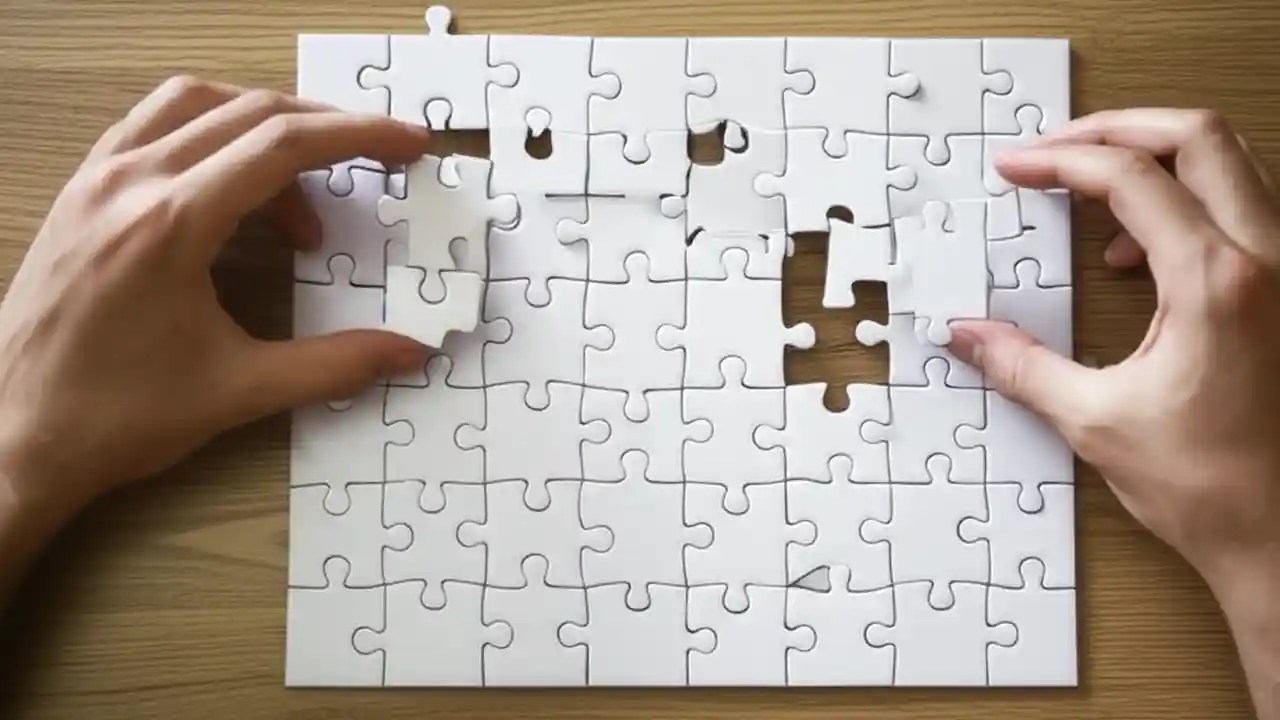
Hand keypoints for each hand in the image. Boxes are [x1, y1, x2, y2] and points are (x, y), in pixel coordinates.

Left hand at [0, 77, 429, 528]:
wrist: (13, 437)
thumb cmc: (114, 418)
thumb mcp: (239, 391)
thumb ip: (334, 365)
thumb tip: (407, 353)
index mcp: (170, 224)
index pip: (284, 146)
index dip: (360, 136)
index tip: (407, 143)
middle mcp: (129, 184)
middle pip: (250, 112)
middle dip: (328, 128)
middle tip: (379, 159)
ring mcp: (96, 182)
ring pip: (198, 104)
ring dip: (265, 126)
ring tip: (302, 194)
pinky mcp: (80, 194)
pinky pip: (153, 127)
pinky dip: (210, 134)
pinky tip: (233, 188)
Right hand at [949, 108, 1278, 714]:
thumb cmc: (1212, 489)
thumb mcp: (1097, 422)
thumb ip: (1022, 367)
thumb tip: (966, 336)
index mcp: (1215, 283)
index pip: (1132, 177)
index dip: (1062, 160)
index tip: (1016, 169)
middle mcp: (1267, 260)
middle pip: (1196, 136)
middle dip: (1116, 129)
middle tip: (1056, 150)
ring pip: (1229, 164)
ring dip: (1155, 165)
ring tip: (1093, 210)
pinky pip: (1241, 211)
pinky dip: (1185, 208)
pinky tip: (1139, 262)